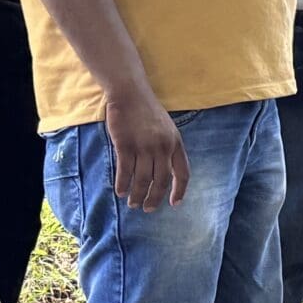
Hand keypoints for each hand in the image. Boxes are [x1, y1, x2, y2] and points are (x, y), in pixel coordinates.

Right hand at [103, 87, 188, 211]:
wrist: (131, 93)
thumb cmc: (148, 112)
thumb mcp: (167, 129)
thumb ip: (168, 149)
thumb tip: (165, 173)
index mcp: (176, 144)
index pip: (183, 173)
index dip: (179, 190)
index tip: (174, 203)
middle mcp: (163, 147)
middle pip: (161, 181)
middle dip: (155, 198)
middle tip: (147, 209)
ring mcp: (144, 146)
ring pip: (143, 179)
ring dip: (137, 194)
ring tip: (132, 203)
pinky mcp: (125, 145)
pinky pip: (125, 170)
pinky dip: (122, 184)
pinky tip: (120, 191)